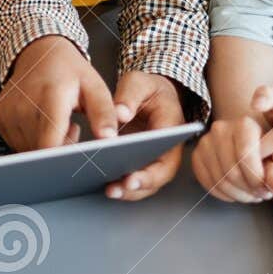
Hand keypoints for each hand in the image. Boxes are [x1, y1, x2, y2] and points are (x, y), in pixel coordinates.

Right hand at [0, 35, 117, 152]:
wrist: (39, 53)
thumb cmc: (68, 71)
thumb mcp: (94, 86)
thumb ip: (104, 113)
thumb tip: (108, 137)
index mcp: (49, 97)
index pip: (50, 144)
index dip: (64, 156)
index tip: (77, 154)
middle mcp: (23, 106)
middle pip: (40, 150)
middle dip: (60, 150)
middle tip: (73, 130)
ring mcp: (7, 113)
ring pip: (28, 149)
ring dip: (46, 146)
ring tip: (58, 125)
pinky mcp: (0, 118)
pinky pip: (17, 143)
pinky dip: (32, 141)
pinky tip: (43, 125)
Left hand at [103, 71, 185, 200]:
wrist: (153, 94)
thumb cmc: (149, 89)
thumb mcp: (139, 82)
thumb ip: (130, 94)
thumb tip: (120, 114)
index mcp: (171, 127)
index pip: (165, 155)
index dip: (150, 172)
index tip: (132, 178)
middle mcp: (168, 148)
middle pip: (157, 175)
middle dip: (137, 187)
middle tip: (116, 190)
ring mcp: (156, 158)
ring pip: (146, 182)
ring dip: (128, 191)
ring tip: (108, 190)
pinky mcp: (142, 162)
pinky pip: (134, 178)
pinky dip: (121, 184)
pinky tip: (101, 183)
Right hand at [191, 111, 272, 201]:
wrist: (248, 143)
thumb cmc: (265, 150)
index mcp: (243, 125)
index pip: (245, 157)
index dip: (257, 179)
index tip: (267, 188)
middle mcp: (220, 129)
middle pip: (232, 172)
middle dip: (249, 189)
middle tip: (262, 193)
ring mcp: (205, 143)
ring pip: (220, 181)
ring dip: (239, 194)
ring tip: (252, 193)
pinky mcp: (197, 156)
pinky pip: (209, 184)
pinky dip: (226, 194)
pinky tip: (238, 191)